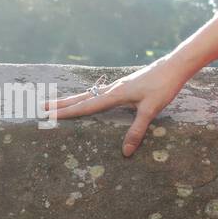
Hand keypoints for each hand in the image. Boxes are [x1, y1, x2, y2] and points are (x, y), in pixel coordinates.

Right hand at [43, 56, 193, 156]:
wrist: (175, 66)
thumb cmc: (164, 86)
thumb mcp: (151, 110)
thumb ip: (137, 130)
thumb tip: (125, 153)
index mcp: (115, 95)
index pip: (87, 106)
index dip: (68, 113)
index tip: (49, 116)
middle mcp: (113, 89)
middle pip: (83, 97)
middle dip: (63, 103)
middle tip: (42, 106)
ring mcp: (119, 85)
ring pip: (91, 93)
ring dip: (74, 99)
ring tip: (60, 103)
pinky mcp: (127, 84)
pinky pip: (101, 92)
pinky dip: (89, 96)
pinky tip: (92, 98)